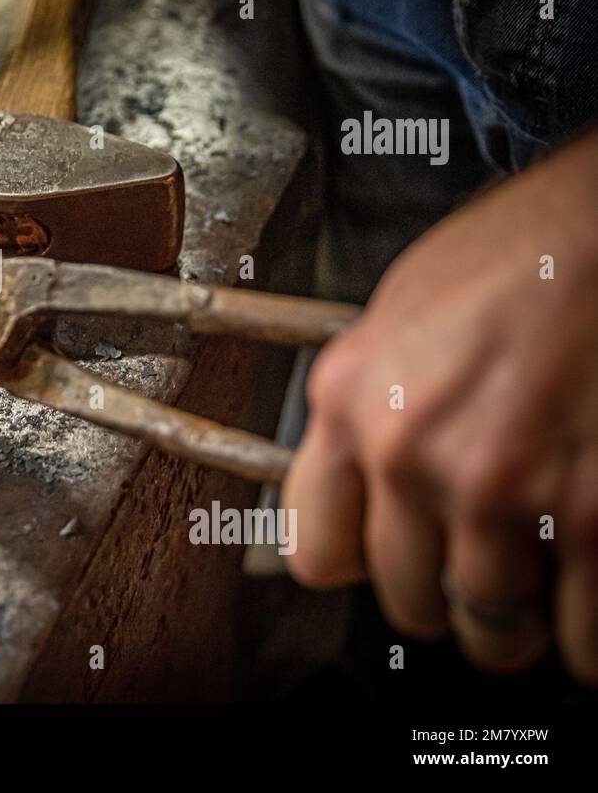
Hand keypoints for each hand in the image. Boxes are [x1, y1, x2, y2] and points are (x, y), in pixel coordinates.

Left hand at [284, 132, 597, 682]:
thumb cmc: (525, 251)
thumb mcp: (402, 313)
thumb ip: (371, 406)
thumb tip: (368, 482)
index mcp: (351, 400)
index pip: (316, 551)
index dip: (362, 565)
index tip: (390, 563)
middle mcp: (411, 452)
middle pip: (407, 601)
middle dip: (449, 596)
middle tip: (484, 568)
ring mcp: (501, 488)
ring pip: (493, 629)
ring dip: (522, 622)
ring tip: (543, 580)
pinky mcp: (593, 514)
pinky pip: (584, 635)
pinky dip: (588, 632)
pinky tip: (590, 595)